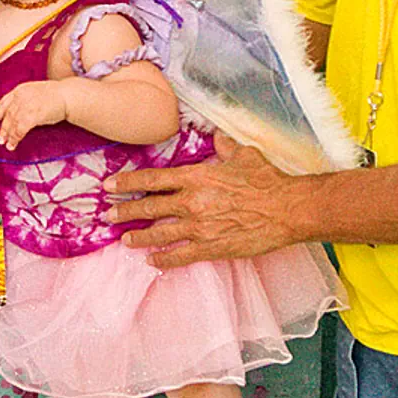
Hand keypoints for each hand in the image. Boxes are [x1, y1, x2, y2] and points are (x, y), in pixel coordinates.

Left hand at [0, 80, 67, 149]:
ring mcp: (26, 105)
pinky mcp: (32, 115)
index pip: (3, 103)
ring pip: (12, 123)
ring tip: (6, 144)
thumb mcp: (35, 92)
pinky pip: (20, 130)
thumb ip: (24, 100)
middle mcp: (20, 96)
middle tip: (0, 139)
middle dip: (3, 129)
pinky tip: (14, 143)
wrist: (67, 95)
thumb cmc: (55, 95)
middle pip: (7, 115)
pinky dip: (16, 138)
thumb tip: (16, 114)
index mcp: (20, 90)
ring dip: (8, 135)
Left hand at [100, 132, 311, 266]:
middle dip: (125, 212)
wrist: (288, 209)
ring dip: (139, 237)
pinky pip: (181, 256)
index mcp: (196, 177)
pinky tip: (152, 261)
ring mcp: (200, 227)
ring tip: (124, 240)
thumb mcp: (243, 155)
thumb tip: (217, 136)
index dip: (127, 183)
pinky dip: (164, 259)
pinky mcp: (212, 247)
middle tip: (109, 216)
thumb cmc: (267, 180)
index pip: (152, 179)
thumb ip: (224, 147)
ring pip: (160, 233)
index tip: (109, 186)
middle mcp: (192, 201)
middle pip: (149, 207)